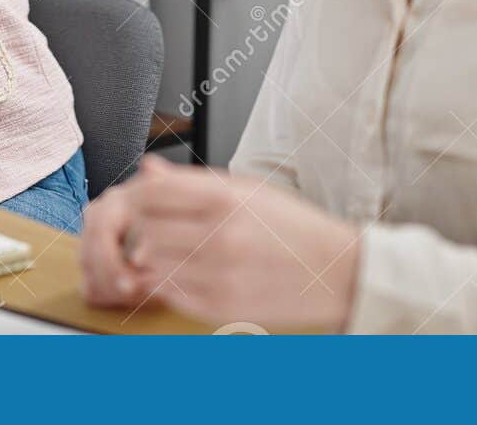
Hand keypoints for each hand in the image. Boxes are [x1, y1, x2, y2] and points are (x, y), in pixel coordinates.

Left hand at [87, 155, 362, 331]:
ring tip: (174, 250)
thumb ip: (191, 181)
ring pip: (151, 263)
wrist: (336, 272)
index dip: (140, 195)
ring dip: (153, 257)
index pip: (153, 192)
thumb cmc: (292, 227)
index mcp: (227, 199)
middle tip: (156, 226)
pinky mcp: (218, 307)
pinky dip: (168, 282)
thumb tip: (147, 169)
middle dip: (144, 226)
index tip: (144, 199)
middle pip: (145, 228)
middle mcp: (220, 236)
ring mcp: (218, 275)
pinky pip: (168, 292)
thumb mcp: (247, 189)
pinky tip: (188, 272)